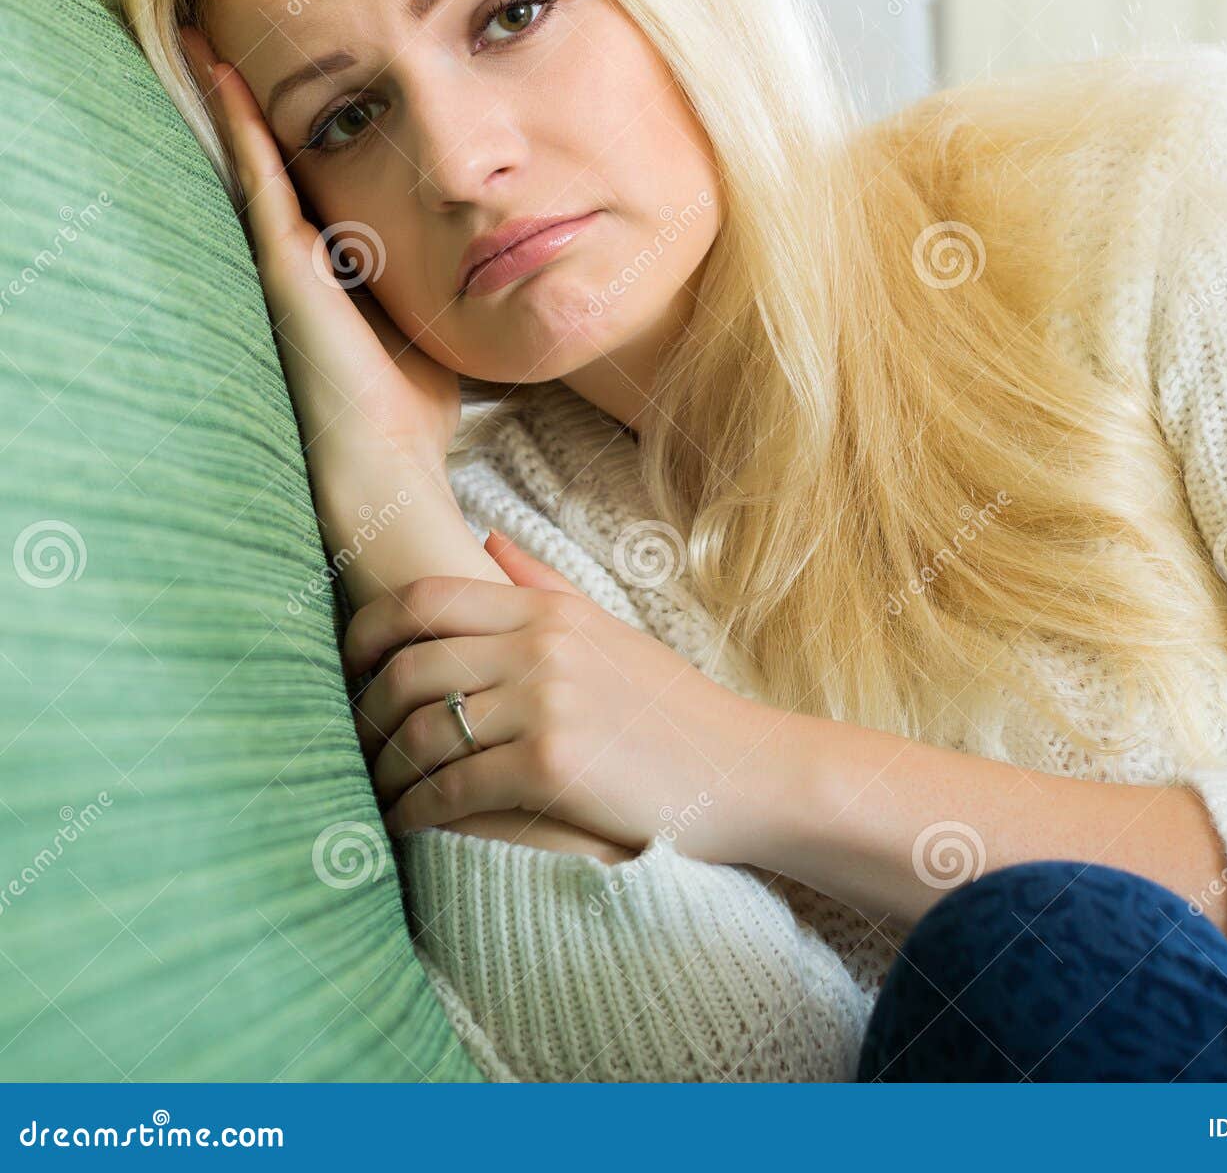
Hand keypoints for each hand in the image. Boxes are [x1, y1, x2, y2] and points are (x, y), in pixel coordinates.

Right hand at [177, 26, 459, 466]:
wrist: (388, 460)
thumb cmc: (410, 407)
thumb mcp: (428, 322)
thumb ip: (433, 285)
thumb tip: (477, 256)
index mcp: (333, 268)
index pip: (312, 183)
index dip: (300, 129)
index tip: (301, 76)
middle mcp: (298, 257)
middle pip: (273, 161)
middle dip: (252, 100)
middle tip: (224, 32)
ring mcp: (284, 258)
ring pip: (252, 157)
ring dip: (230, 95)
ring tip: (205, 31)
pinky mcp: (282, 263)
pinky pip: (258, 175)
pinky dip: (239, 121)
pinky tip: (222, 68)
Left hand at [347, 529, 766, 860]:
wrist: (743, 771)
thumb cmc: (673, 708)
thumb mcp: (609, 631)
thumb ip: (543, 585)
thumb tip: (485, 537)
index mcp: (548, 612)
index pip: (424, 599)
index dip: (366, 631)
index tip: (348, 666)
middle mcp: (540, 649)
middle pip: (410, 666)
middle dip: (365, 709)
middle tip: (352, 741)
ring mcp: (545, 706)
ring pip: (421, 731)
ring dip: (383, 769)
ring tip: (376, 791)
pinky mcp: (550, 767)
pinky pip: (450, 788)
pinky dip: (415, 811)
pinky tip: (407, 824)